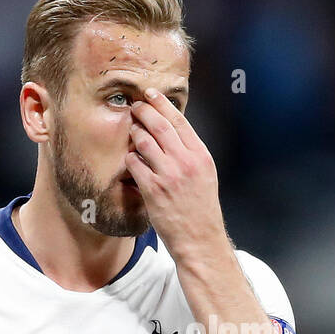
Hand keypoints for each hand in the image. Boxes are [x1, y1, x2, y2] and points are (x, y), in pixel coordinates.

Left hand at [126, 88, 226, 257]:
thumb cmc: (200, 209)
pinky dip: (130, 158)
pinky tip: (130, 159)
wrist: (200, 238)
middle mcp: (186, 162)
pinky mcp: (153, 189)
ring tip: (132, 131)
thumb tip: (172, 132)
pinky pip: (134, 164)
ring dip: (134, 133)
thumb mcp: (205, 175)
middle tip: (134, 106)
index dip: (162, 104)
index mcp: (200, 156)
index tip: (150, 94)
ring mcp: (169, 175)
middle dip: (143, 111)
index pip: (179, 121)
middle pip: (159, 125)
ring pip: (144, 141)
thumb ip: (190, 153)